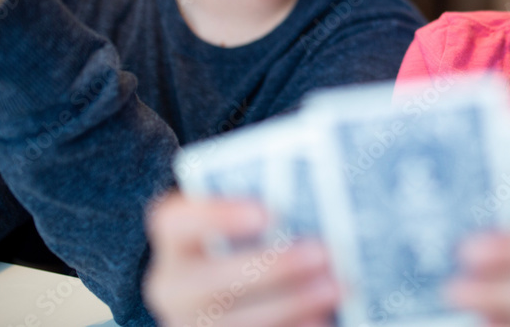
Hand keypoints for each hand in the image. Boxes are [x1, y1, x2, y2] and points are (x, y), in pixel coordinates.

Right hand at [144, 192, 340, 326]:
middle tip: (322, 253)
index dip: (217, 215)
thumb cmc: (247, 239)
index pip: (175, 221)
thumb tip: (320, 195)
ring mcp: (193, 322)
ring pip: (235, 321)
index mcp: (175, 240)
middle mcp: (173, 286)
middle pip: (210, 281)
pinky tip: (325, 319)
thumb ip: (271, 203)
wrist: (226, 292)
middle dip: (271, 268)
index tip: (267, 212)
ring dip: (292, 303)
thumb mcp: (246, 219)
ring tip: (336, 287)